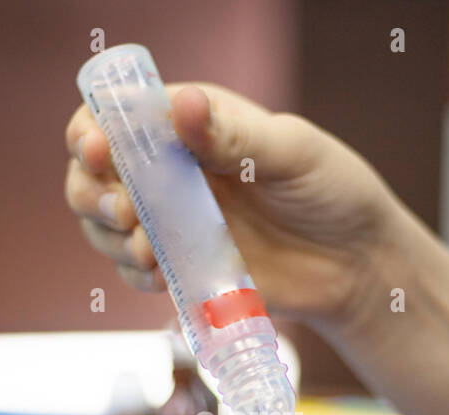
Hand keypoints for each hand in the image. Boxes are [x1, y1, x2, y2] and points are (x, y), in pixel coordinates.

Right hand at [64, 83, 397, 328]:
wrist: (357, 265)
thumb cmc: (333, 192)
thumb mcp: (291, 153)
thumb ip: (233, 135)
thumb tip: (180, 105)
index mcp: (189, 124)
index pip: (115, 117)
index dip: (92, 132)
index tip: (98, 152)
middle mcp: (170, 170)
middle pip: (91, 176)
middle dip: (92, 194)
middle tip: (125, 212)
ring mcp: (171, 221)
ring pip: (103, 227)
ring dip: (111, 239)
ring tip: (148, 251)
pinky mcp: (180, 266)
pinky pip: (134, 271)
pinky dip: (136, 274)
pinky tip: (161, 275)